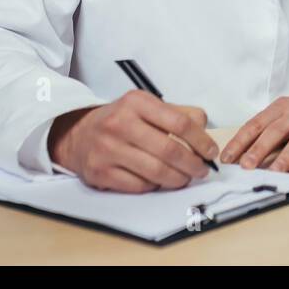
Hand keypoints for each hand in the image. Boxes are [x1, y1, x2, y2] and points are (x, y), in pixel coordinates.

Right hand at [47, 91, 218, 192]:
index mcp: (136, 102)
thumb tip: (204, 131)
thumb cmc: (120, 120)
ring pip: (155, 172)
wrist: (78, 134)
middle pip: (169, 150)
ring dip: (177, 179)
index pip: (179, 123)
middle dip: (192, 164)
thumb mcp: (146, 106)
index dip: (201, 140)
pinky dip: (155, 186)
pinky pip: (139, 186)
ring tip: (185, 178)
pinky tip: (159, 181)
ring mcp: (108, 149)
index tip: (211, 151)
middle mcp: (120, 124)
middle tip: (201, 170)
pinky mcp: (100, 172)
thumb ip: (178, 113)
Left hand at [221, 90, 288, 171]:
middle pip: (276, 131)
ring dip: (286, 156)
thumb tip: (240, 154)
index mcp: (281, 108)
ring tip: (274, 172)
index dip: (240, 142)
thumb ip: (266, 130)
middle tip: (246, 166)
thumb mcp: (285, 114)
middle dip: (259, 149)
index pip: (256, 124)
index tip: (227, 158)